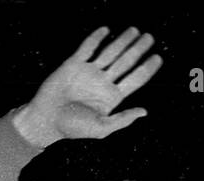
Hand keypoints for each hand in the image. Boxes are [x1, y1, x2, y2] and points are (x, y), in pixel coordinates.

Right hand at [12, 26, 162, 147]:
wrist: (45, 119)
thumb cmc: (73, 128)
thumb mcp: (101, 128)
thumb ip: (123, 120)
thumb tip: (144, 111)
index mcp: (112, 97)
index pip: (134, 79)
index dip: (147, 68)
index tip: (158, 57)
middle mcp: (103, 83)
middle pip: (125, 62)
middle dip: (138, 49)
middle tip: (149, 37)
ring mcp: (89, 72)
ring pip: (110, 52)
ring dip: (122, 41)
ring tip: (135, 30)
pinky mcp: (73, 64)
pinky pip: (87, 48)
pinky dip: (96, 38)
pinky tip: (106, 30)